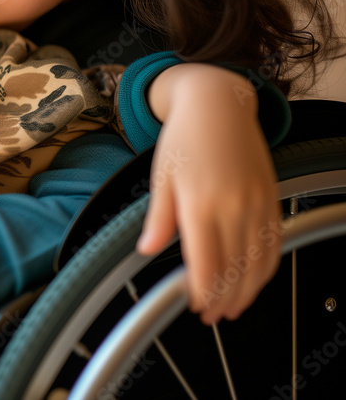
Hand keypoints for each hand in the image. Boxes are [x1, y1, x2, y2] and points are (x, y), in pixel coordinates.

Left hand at [138, 65, 281, 324]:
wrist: (218, 104)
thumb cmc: (183, 139)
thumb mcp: (161, 176)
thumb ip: (159, 218)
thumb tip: (147, 250)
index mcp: (200, 204)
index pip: (205, 263)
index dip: (201, 291)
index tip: (194, 306)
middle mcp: (233, 207)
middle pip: (234, 268)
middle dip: (223, 298)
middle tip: (212, 316)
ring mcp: (256, 203)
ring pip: (258, 261)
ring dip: (247, 290)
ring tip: (233, 306)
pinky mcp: (271, 197)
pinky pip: (273, 242)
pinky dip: (266, 267)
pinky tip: (254, 279)